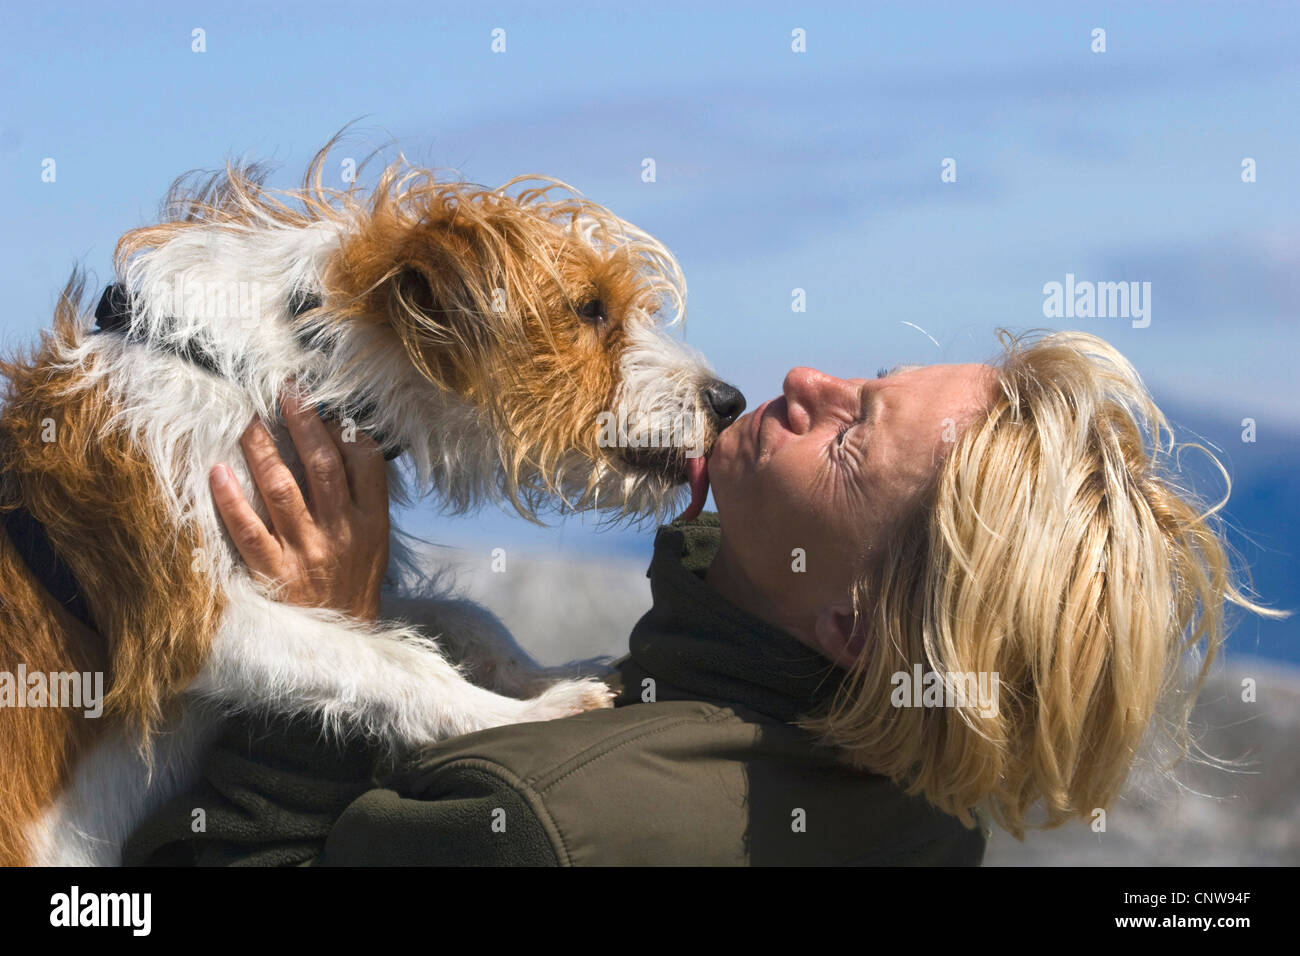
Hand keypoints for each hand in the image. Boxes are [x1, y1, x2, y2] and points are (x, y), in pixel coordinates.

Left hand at [209, 389, 389, 620]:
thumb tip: (340, 446)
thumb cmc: (353, 588)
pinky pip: (248, 531)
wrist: (340, 645)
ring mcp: (306, 552)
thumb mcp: (375, 545)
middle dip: (304, 423)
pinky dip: (231, 500)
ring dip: (263, 450)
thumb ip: (362, 501)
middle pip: (323, 465)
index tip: (325, 409)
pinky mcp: (274, 574)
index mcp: (371, 523)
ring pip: (282, 489)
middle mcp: (341, 532)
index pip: (365, 463)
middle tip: (284, 392)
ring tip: (248, 421)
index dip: (344, 430)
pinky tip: (217, 472)